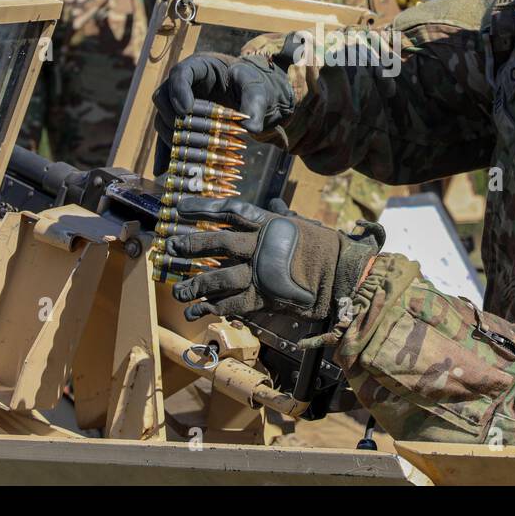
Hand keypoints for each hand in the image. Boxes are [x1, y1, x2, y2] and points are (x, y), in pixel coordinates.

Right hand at [152, 51, 294, 147]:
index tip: (186, 109)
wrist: (253, 97)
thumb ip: (255, 104)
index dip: (179, 90)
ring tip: (182, 155)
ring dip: (171, 138)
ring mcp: (178, 105)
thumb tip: (250, 128)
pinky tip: (162, 171)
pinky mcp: (180, 124)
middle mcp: (183, 85)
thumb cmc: (254, 86)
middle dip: (172, 118)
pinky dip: (164, 154)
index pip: (180, 74)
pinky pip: (167, 138)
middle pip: (163, 98)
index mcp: (199, 67)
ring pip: (163, 120)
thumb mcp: (258, 90)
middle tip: (184, 134)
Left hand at [166, 197, 378, 322]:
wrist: (342, 276)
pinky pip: (232, 304)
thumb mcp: (303, 225)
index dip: (203, 208)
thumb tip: (274, 202)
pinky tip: (196, 313)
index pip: (230, 211)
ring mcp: (260, 273)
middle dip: (193, 246)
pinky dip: (212, 309)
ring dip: (195, 285)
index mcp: (268, 224)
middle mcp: (260, 246)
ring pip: (219, 278)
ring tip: (177, 292)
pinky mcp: (264, 297)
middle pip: (218, 243)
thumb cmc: (326, 248)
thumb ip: (283, 215)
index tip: (181, 207)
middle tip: (172, 248)